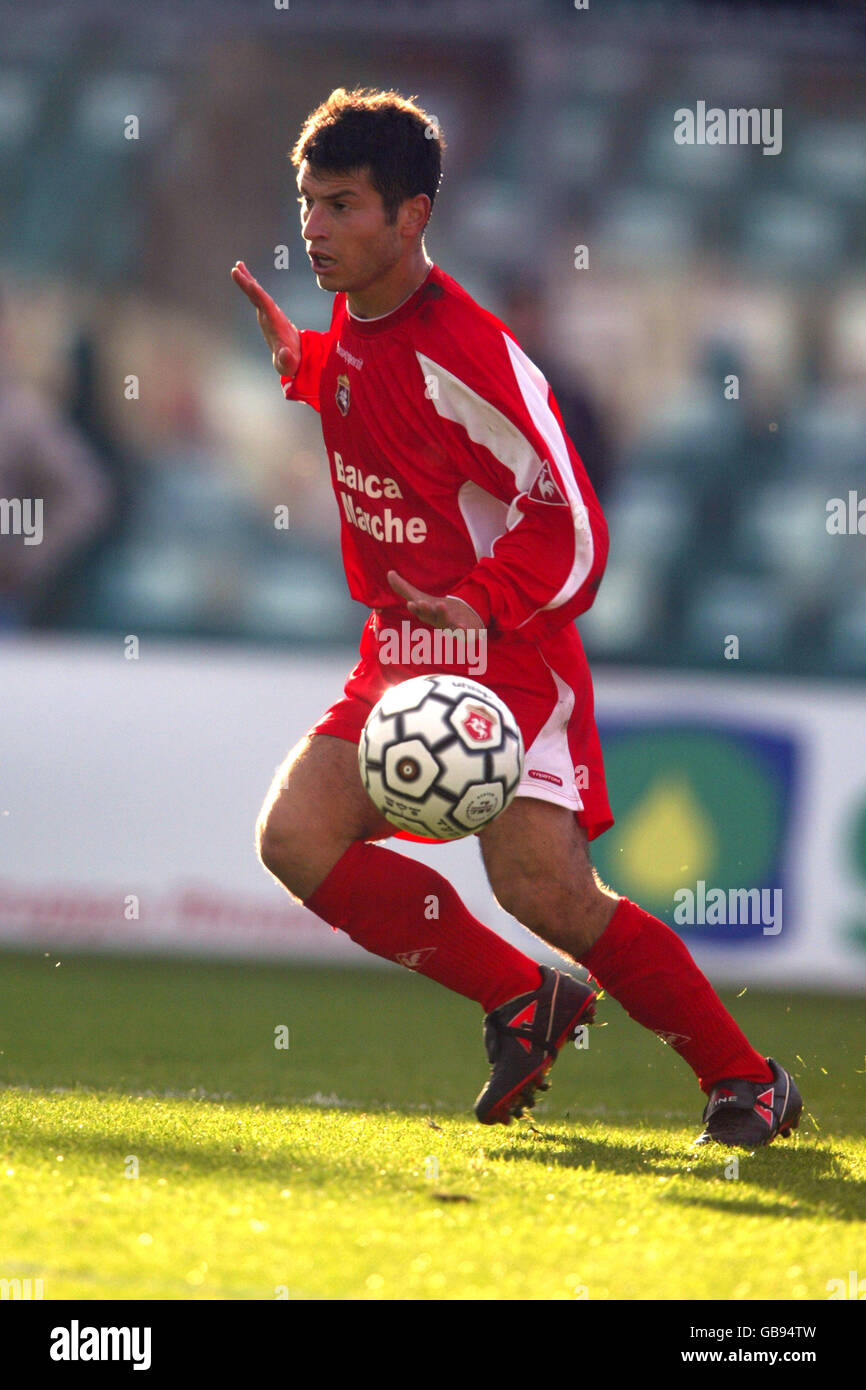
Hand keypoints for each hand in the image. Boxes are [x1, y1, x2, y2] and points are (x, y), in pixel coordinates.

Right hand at [231, 261, 300, 376]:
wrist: (298, 356)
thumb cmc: (291, 362)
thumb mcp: (289, 364)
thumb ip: (287, 360)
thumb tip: (286, 355)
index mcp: (276, 323)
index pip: (266, 305)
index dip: (258, 294)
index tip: (251, 283)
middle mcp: (271, 315)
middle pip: (259, 295)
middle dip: (248, 283)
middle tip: (237, 269)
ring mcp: (269, 313)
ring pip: (257, 293)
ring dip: (248, 280)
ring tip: (238, 266)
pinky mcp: (266, 314)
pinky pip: (257, 297)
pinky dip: (250, 287)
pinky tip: (244, 278)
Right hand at [387, 570, 483, 630]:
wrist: (458, 624)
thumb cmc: (436, 610)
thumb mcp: (421, 598)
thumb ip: (404, 588)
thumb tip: (389, 573)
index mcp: (427, 613)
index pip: (419, 610)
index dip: (415, 608)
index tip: (411, 603)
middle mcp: (437, 621)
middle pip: (430, 616)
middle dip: (426, 610)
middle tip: (421, 602)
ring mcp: (451, 627)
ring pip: (446, 623)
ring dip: (443, 615)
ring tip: (441, 605)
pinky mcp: (465, 631)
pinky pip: (465, 633)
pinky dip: (465, 632)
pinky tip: (464, 628)